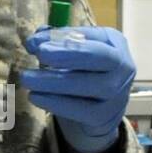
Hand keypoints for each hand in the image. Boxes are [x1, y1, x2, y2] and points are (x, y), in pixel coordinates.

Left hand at [20, 25, 135, 152]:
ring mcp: (118, 93)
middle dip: (68, 54)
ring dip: (55, 81)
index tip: (35, 42)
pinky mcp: (106, 116)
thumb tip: (34, 41)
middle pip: (99, 57)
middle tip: (39, 54)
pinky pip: (82, 110)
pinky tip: (36, 97)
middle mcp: (123, 66)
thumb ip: (55, 42)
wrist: (100, 107)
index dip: (63, 37)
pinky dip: (56, 103)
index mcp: (114, 43)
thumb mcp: (73, 51)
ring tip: (28, 79)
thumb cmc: (84, 70)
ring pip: (90, 85)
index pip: (91, 36)